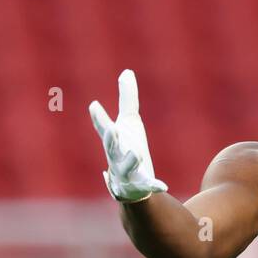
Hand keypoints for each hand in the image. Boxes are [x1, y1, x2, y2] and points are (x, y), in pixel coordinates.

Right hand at [88, 69, 168, 202]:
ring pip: (127, 167)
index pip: (104, 127)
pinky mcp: (141, 184)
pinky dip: (153, 184)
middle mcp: (116, 156)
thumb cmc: (126, 148)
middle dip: (111, 139)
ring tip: (137, 153)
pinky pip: (147, 185)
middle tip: (112, 130)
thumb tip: (127, 71)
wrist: (129, 186)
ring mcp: (127, 172)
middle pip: (111, 147)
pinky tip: (162, 185)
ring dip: (131, 160)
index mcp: (114, 140)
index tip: (94, 105)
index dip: (99, 117)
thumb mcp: (129, 122)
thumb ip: (127, 98)